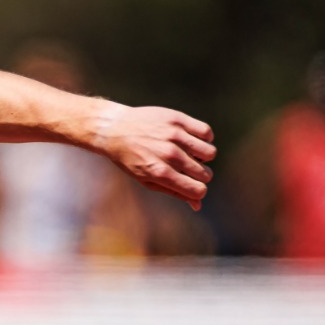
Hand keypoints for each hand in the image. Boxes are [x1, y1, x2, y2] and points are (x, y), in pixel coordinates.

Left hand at [89, 103, 216, 209]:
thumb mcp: (147, 180)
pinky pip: (206, 132)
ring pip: (210, 153)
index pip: (198, 190)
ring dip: (202, 156)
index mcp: (160, 173)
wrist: (114, 129)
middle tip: (185, 168)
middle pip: (206, 174)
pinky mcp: (178, 119)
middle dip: (199, 175)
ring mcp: (174, 135)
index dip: (197, 190)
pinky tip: (190, 139)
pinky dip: (203, 138)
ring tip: (189, 152)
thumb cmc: (131, 159)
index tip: (190, 184)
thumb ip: (174, 192)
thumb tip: (198, 205)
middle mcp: (169, 154)